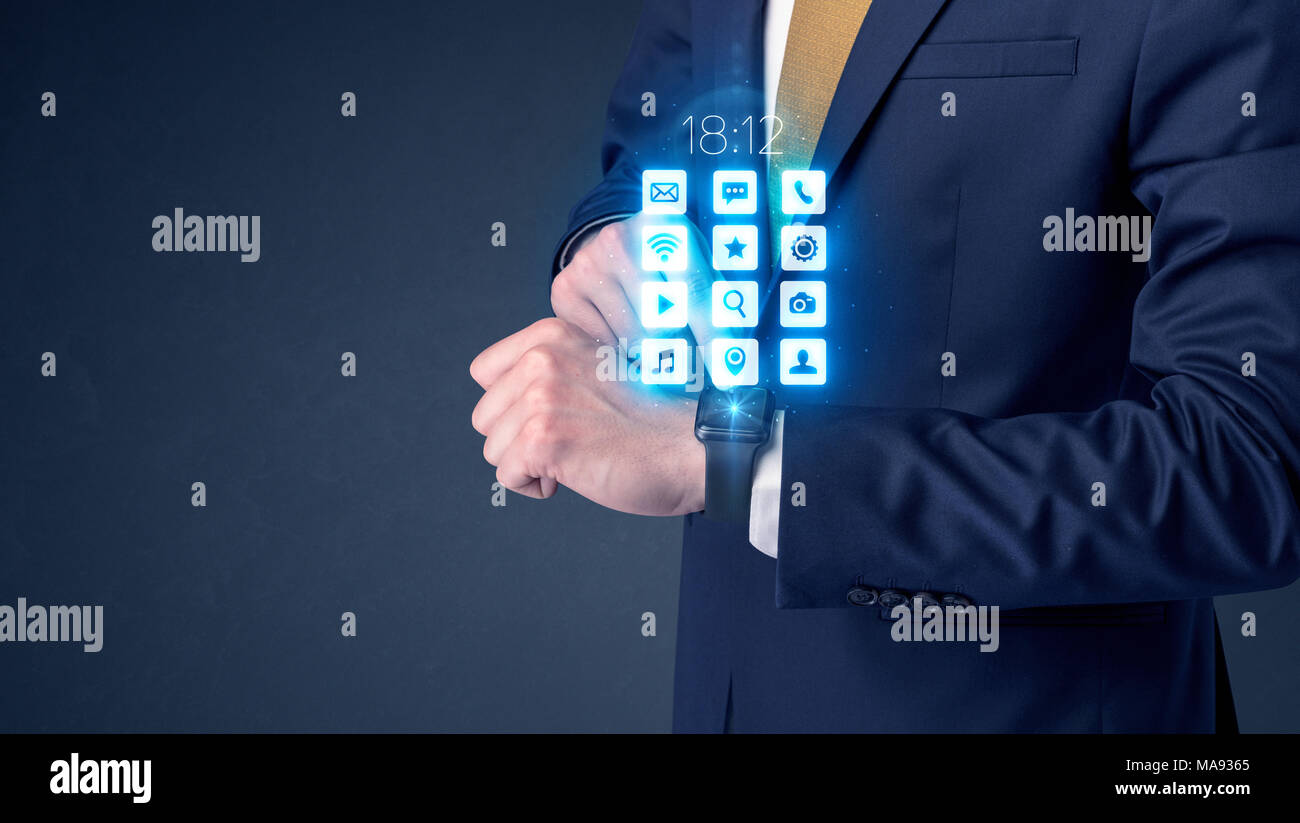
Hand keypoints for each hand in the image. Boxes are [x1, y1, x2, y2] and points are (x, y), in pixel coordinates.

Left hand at [470, 317, 705, 515]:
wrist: (690, 446)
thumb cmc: (651, 418)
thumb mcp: (592, 368)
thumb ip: (548, 372)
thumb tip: (503, 403)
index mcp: (550, 336)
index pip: (484, 372)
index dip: (509, 405)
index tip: (548, 416)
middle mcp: (541, 360)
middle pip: (485, 416)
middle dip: (518, 438)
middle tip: (568, 441)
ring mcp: (541, 398)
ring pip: (493, 449)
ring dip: (529, 464)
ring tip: (574, 457)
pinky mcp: (544, 439)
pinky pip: (508, 476)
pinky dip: (536, 487)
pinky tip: (572, 475)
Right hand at [551, 213, 719, 355]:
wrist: (608, 246)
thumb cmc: (664, 265)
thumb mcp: (696, 266)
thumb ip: (717, 304)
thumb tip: (734, 361)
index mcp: (664, 225)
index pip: (695, 289)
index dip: (713, 336)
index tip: (727, 376)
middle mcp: (621, 239)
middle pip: (662, 322)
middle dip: (682, 354)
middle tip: (688, 366)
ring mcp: (588, 264)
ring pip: (632, 340)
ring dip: (652, 359)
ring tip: (658, 355)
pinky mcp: (565, 289)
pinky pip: (601, 345)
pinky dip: (619, 355)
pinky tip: (626, 344)